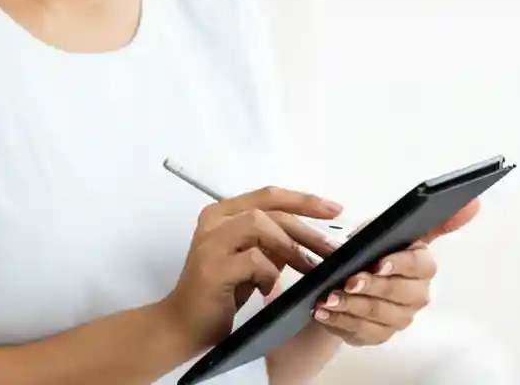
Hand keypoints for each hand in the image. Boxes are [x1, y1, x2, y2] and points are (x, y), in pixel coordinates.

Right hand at [163, 186, 345, 348]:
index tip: (335, 210)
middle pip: (268, 209)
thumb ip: (273, 244)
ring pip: (258, 224)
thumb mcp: (253, 262)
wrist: (185, 323)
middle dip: (306, 229)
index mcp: (222, 213)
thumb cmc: (220, 292)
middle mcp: (213, 221)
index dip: (303, 200)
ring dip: (290, 246)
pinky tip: (270, 290)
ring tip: (309, 268)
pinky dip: (270, 274)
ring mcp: (210, 242)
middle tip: (331, 250)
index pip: (268, 195)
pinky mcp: (212, 268)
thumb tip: (314, 238)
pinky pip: (253, 260)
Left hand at [312, 199, 480, 345]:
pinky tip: (323, 312)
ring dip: (351, 305)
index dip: (399, 265)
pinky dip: (339, 320)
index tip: (378, 263)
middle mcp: (415, 294)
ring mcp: (398, 317)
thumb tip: (472, 203)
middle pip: (398, 293)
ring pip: (377, 313)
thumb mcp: (388, 229)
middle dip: (371, 286)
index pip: (419, 265)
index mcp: (422, 265)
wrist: (347, 282)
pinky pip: (361, 331)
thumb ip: (425, 218)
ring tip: (327, 297)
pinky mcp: (378, 334)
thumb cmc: (371, 252)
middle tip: (348, 281)